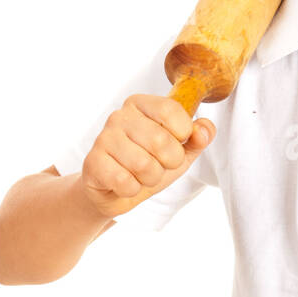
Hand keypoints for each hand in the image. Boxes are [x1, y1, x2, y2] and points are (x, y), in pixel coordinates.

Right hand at [79, 93, 215, 218]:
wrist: (115, 192)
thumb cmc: (149, 165)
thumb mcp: (180, 151)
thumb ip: (198, 138)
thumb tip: (205, 130)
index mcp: (141, 105)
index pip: (171, 110)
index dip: (183, 133)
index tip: (177, 142)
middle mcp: (120, 116)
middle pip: (160, 140)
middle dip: (168, 163)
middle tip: (159, 165)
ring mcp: (103, 138)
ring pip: (144, 165)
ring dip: (150, 179)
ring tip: (141, 175)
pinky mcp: (92, 162)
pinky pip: (125, 182)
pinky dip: (132, 189)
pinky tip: (125, 183)